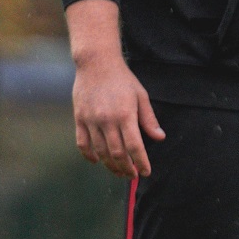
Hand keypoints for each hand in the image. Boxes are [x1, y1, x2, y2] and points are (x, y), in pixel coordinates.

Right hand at [72, 51, 163, 176]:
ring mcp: (91, 120)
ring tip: (119, 172)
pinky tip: (96, 160)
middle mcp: (107, 120)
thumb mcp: (141, 95)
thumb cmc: (122, 79)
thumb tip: (159, 137)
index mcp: (125, 115)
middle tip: (132, 175)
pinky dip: (89, 155)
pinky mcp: (79, 118)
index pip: (134, 147)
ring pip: (100, 152)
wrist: (96, 62)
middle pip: (117, 154)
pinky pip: (82, 143)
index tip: (145, 172)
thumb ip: (149, 119)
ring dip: (110, 166)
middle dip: (126, 169)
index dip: (141, 162)